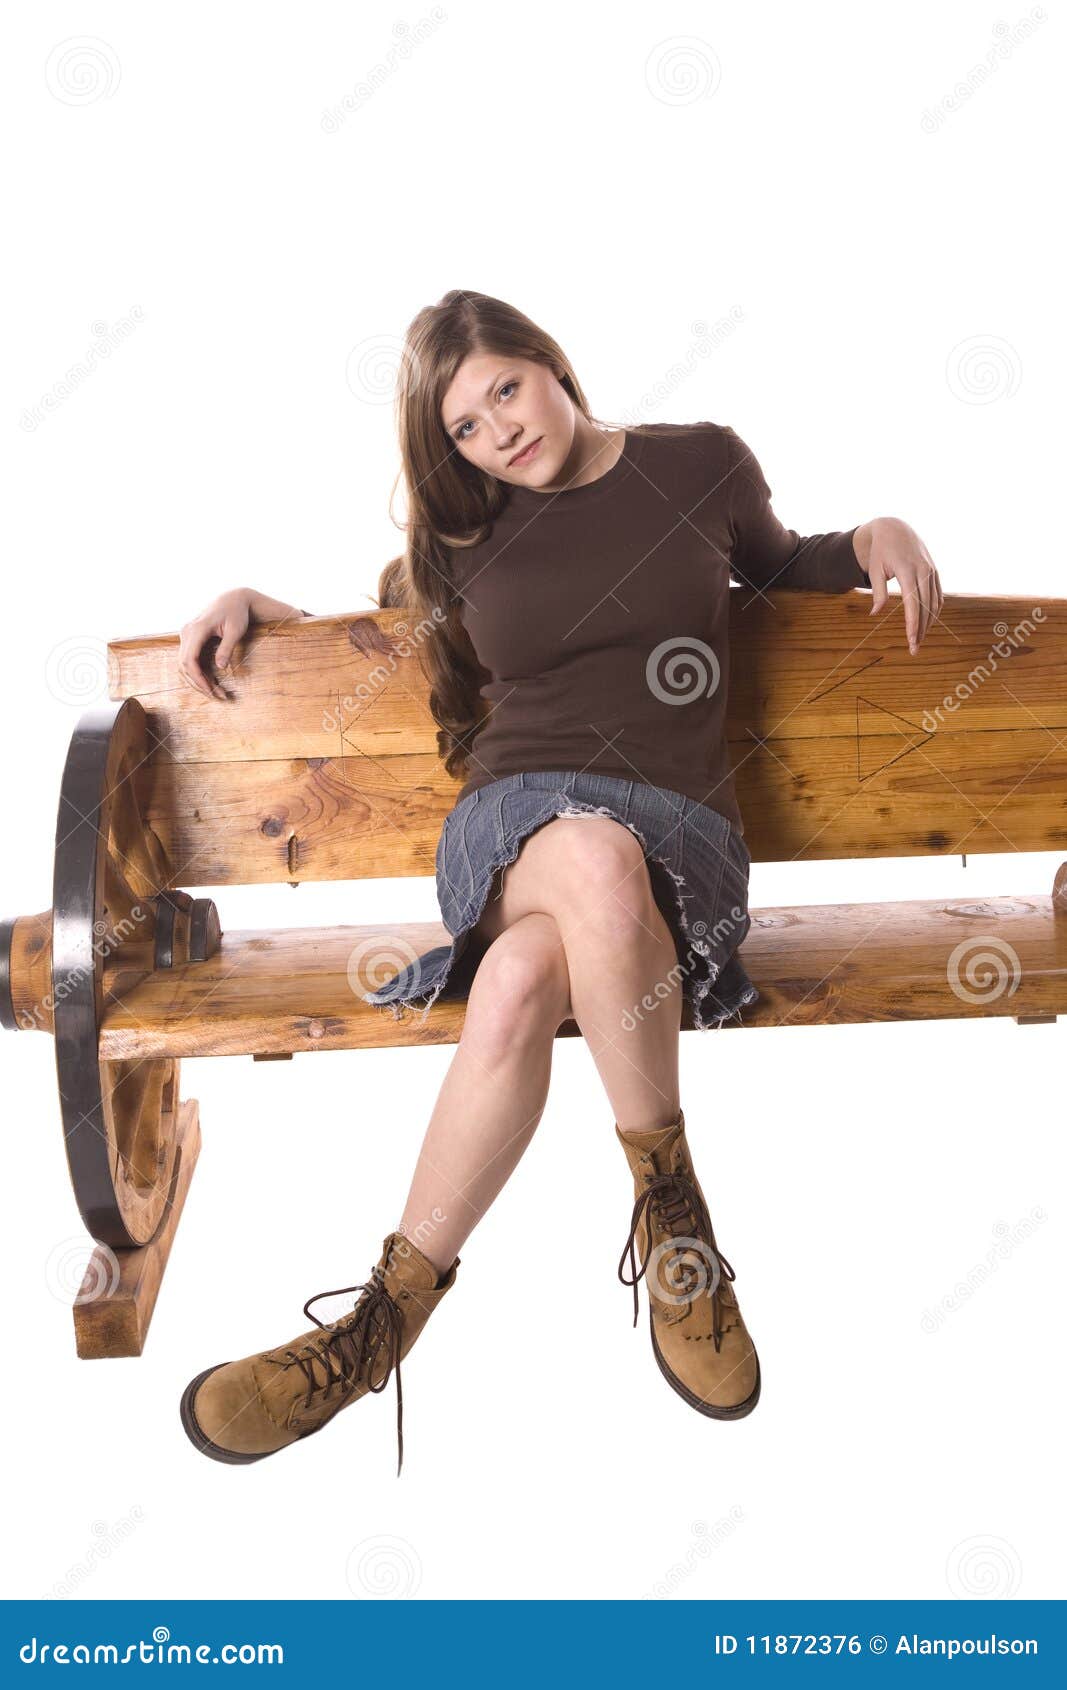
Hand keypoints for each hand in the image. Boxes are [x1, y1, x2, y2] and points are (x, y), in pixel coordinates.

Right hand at [178, 588, 252, 699]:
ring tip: (215, 692)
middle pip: (184, 665)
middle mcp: (186, 631)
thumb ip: (227, 648)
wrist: (233, 599)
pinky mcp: (189, 638)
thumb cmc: (236, 613)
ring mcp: (186, 634)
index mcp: (196, 629)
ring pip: (183, 664)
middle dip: (198, 683)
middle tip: (217, 696)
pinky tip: (210, 681)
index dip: (198, 678)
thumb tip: (221, 667)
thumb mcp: (236, 631)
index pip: (189, 660)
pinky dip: (197, 672)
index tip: (211, 691)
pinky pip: (188, 659)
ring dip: (196, 680)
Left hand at [856, 517, 942, 654]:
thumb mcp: (875, 570)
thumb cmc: (881, 551)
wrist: (896, 529)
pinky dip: (935, 610)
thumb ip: (877, 592)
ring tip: (920, 639)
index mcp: (907, 570)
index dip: (913, 624)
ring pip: (935, 603)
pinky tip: (928, 622)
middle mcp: (923, 571)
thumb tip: (875, 613)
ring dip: (929, 623)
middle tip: (914, 649)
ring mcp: (931, 571)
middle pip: (926, 607)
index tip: (911, 641)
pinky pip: (938, 595)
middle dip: (921, 630)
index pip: (913, 604)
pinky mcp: (935, 571)